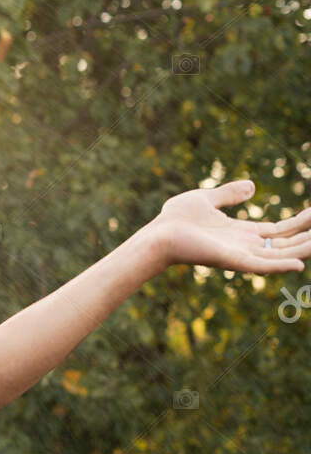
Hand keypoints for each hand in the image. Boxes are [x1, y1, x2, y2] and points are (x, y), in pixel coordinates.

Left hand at [146, 179, 310, 272]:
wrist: (157, 234)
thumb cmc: (176, 219)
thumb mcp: (208, 198)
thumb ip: (230, 193)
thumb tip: (253, 186)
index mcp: (241, 232)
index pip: (278, 231)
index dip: (298, 223)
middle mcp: (245, 246)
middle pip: (286, 244)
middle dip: (307, 236)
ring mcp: (240, 255)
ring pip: (281, 256)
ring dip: (303, 250)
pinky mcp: (232, 261)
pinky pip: (261, 266)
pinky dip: (280, 266)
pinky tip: (298, 265)